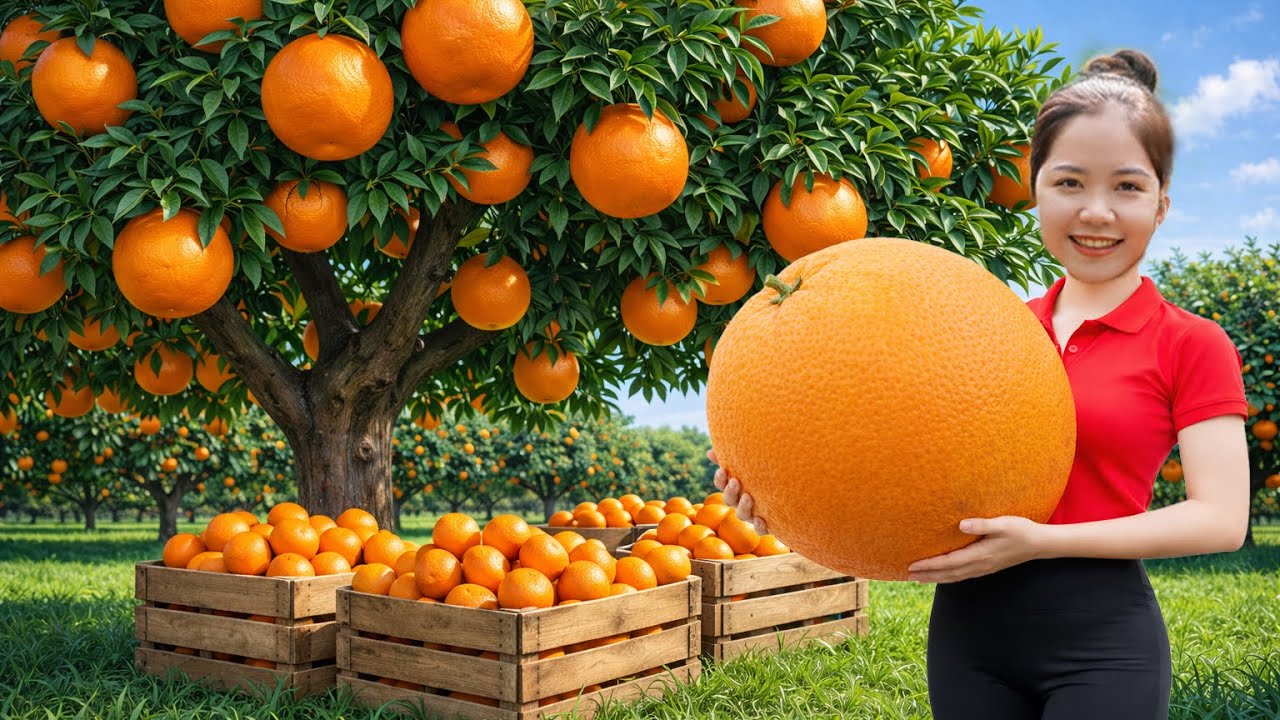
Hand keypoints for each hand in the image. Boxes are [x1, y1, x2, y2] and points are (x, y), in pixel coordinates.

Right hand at [707, 449, 767, 534]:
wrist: (791, 497)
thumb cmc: (765, 478)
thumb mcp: (750, 466)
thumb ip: (732, 459)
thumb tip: (709, 452)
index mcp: (736, 489)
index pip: (721, 485)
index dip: (720, 479)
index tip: (723, 470)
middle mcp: (741, 503)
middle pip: (729, 500)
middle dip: (730, 491)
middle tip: (735, 481)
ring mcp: (752, 515)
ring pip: (742, 515)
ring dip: (743, 507)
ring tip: (748, 497)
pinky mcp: (766, 525)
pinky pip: (760, 530)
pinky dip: (759, 526)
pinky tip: (760, 519)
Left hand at [906, 516, 1044, 583]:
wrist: (1040, 544)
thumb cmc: (1021, 530)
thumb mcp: (1002, 524)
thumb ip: (982, 524)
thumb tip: (961, 524)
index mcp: (980, 555)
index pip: (949, 562)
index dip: (929, 565)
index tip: (912, 566)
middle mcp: (980, 565)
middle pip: (948, 573)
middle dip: (927, 574)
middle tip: (907, 575)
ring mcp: (984, 568)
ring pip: (955, 576)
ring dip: (936, 578)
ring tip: (919, 578)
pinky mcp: (988, 567)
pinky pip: (963, 575)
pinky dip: (949, 577)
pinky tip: (943, 575)